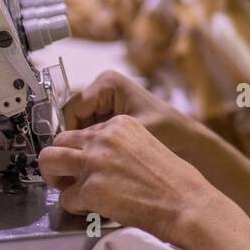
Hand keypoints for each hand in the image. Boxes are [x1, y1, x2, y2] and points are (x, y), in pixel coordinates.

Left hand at [38, 114, 216, 240]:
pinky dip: (75, 207)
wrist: (185, 202)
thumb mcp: (146, 145)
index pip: (84, 130)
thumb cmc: (172, 181)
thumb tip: (95, 161)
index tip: (84, 163)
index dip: (81, 150)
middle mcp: (104, 138)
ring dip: (54, 177)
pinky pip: (66, 198)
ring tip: (66, 189)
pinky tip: (92, 210)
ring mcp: (95, 162)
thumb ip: (118, 146)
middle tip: (66, 175)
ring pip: (49, 161)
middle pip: (59, 140)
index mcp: (120, 124)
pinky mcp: (91, 188)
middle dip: (59, 159)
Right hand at [64, 69, 205, 158]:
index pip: (71, 109)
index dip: (66, 135)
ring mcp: (104, 98)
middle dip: (72, 141)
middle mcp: (102, 86)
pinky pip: (87, 129)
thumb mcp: (132, 134)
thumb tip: (72, 152)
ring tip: (82, 166)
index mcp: (107, 82)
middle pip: (71, 117)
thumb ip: (102, 140)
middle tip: (71, 166)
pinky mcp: (107, 111)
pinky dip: (89, 145)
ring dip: (79, 145)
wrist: (184, 136)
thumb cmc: (166, 131)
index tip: (65, 159)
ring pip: (77, 126)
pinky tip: (93, 161)